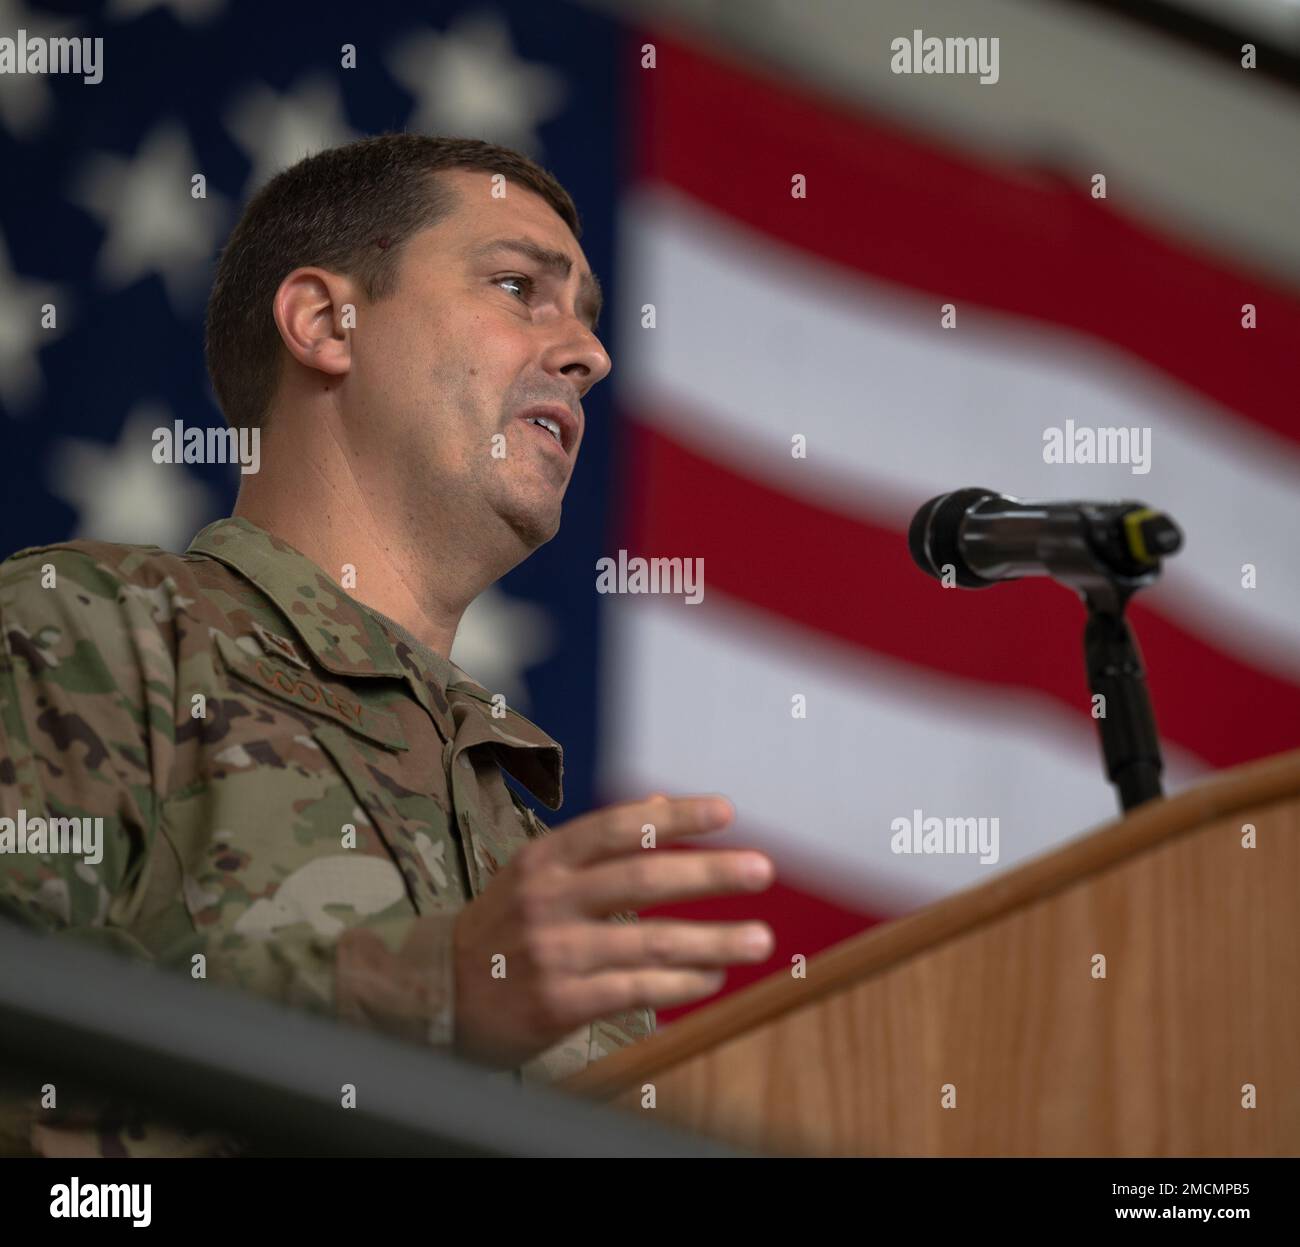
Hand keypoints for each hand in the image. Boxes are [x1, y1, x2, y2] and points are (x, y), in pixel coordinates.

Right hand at [451, 794, 774, 1067]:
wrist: (438, 996)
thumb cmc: (504, 926)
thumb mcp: (538, 873)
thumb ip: (600, 841)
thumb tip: (662, 801)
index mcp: (545, 859)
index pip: (620, 827)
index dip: (676, 817)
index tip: (727, 811)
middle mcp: (548, 900)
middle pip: (643, 880)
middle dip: (709, 874)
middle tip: (762, 870)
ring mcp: (553, 953)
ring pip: (650, 942)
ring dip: (713, 941)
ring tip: (760, 939)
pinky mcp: (559, 1003)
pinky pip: (635, 991)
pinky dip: (680, 984)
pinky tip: (711, 978)